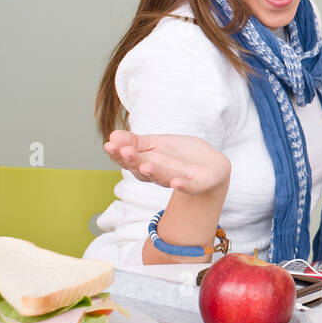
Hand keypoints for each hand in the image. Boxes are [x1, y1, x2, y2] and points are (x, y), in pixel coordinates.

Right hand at [104, 130, 230, 196]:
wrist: (211, 165)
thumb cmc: (180, 155)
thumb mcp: (157, 143)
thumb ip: (136, 142)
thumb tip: (112, 135)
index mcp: (148, 164)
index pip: (130, 161)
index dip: (119, 154)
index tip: (109, 145)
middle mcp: (161, 174)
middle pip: (144, 170)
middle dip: (134, 161)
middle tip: (124, 151)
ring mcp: (179, 179)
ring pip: (163, 178)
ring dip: (154, 173)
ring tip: (145, 166)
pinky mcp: (198, 183)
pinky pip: (191, 187)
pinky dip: (184, 186)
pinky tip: (177, 184)